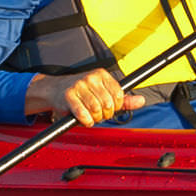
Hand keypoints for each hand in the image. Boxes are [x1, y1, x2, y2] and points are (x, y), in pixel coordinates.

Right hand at [26, 68, 143, 126]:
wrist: (54, 89)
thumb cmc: (83, 92)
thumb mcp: (104, 92)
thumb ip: (124, 99)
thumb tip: (142, 101)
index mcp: (102, 74)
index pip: (119, 94)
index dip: (116, 106)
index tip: (110, 108)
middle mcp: (91, 77)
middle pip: (108, 104)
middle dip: (105, 114)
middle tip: (99, 114)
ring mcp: (79, 85)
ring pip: (96, 110)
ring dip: (95, 118)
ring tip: (91, 116)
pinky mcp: (68, 95)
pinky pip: (83, 114)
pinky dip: (86, 121)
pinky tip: (85, 119)